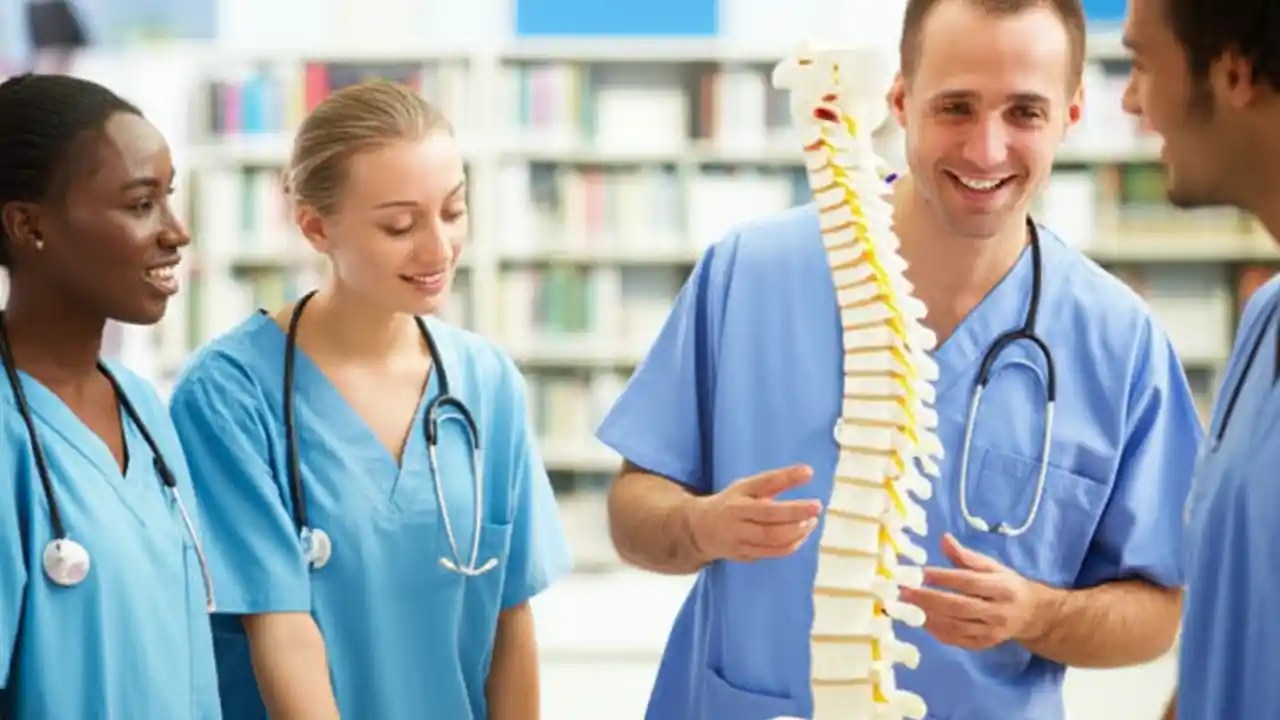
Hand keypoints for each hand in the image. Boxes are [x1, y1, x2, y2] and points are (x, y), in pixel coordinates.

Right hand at [686, 464, 821, 562]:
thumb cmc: (731, 504)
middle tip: (816, 508)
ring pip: (772, 539)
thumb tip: (809, 472)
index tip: (809, 473)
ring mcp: (739, 539)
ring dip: (797, 531)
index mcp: (738, 496)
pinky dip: (791, 545)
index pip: (763, 485)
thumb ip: (777, 481)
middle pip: (769, 517)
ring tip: (812, 522)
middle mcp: (736, 518)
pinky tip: (801, 536)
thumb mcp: (748, 487)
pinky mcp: (744, 555)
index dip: (786, 479)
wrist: (699, 530)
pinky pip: (772, 552)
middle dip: (796, 513)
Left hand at [899, 533, 1053, 650]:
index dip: (943, 578)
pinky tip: (923, 622)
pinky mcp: (985, 645)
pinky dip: (938, 633)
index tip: (919, 572)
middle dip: (928, 599)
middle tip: (904, 592)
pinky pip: (958, 641)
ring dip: (929, 617)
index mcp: (1002, 587)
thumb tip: (943, 539)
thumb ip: (966, 556)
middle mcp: (999, 612)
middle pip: (960, 607)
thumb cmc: (1006, 584)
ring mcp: (992, 632)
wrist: (1031, 614)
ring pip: (957, 627)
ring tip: (908, 607)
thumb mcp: (991, 566)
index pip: (969, 582)